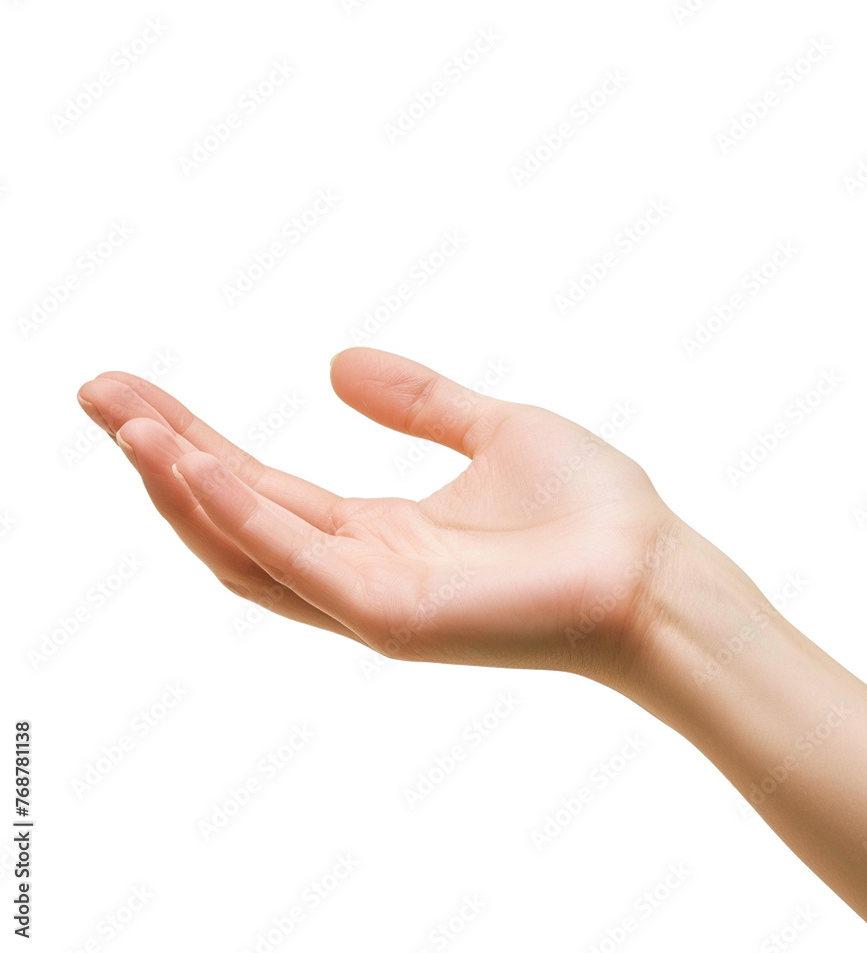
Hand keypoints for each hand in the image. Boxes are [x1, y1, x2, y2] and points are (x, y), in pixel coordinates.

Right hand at [77, 348, 678, 686]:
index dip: (194, 440)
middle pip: (234, 515)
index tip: (136, 390)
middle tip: (98, 392)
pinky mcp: (392, 618)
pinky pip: (297, 563)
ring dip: (181, 485)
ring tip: (125, 421)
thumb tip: (331, 363)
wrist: (652, 570)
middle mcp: (359, 570)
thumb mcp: (492, 429)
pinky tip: (192, 461)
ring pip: (246, 547)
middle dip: (163, 457)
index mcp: (378, 532)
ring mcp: (370, 601)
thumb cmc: (588, 513)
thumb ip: (417, 403)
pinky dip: (239, 514)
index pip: (263, 486)